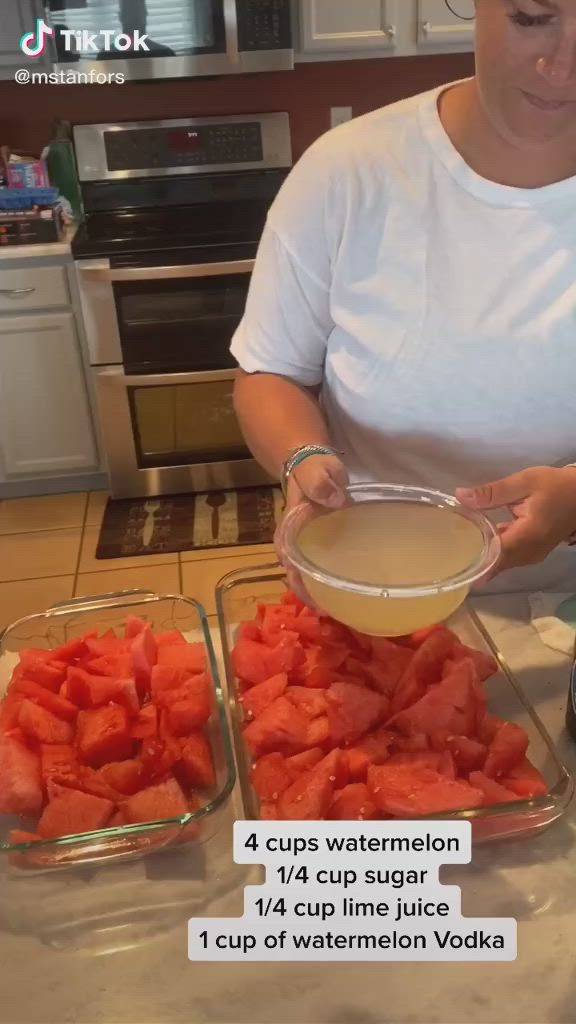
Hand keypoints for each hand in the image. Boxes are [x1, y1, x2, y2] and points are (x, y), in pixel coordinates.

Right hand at [275, 454, 348, 604]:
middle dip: (309, 594)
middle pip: (296, 574)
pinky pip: (323, 566)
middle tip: (328, 613)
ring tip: (338, 609)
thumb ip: (321, 483)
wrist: (312, 465)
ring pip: (308, 574)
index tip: (311, 597)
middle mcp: (295, 542)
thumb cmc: (313, 469)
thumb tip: (334, 501)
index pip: (288, 559)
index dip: (297, 581)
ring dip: (319, 591)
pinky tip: (347, 591)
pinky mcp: (321, 545)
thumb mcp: (316, 470)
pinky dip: (331, 580)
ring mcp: (307, 545)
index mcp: (290, 528)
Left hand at [455, 466, 575, 578]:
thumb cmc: (556, 487)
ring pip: (500, 564)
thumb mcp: (524, 482)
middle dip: (471, 561)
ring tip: (452, 549)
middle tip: (443, 555)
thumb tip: (460, 496)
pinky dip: (491, 553)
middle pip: (495, 564)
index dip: (473, 562)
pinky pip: (506, 559)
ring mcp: (531, 557)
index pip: (495, 556)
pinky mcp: (531, 554)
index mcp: (528, 536)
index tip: (451, 564)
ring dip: (480, 558)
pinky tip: (474, 542)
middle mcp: (529, 553)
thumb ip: (492, 492)